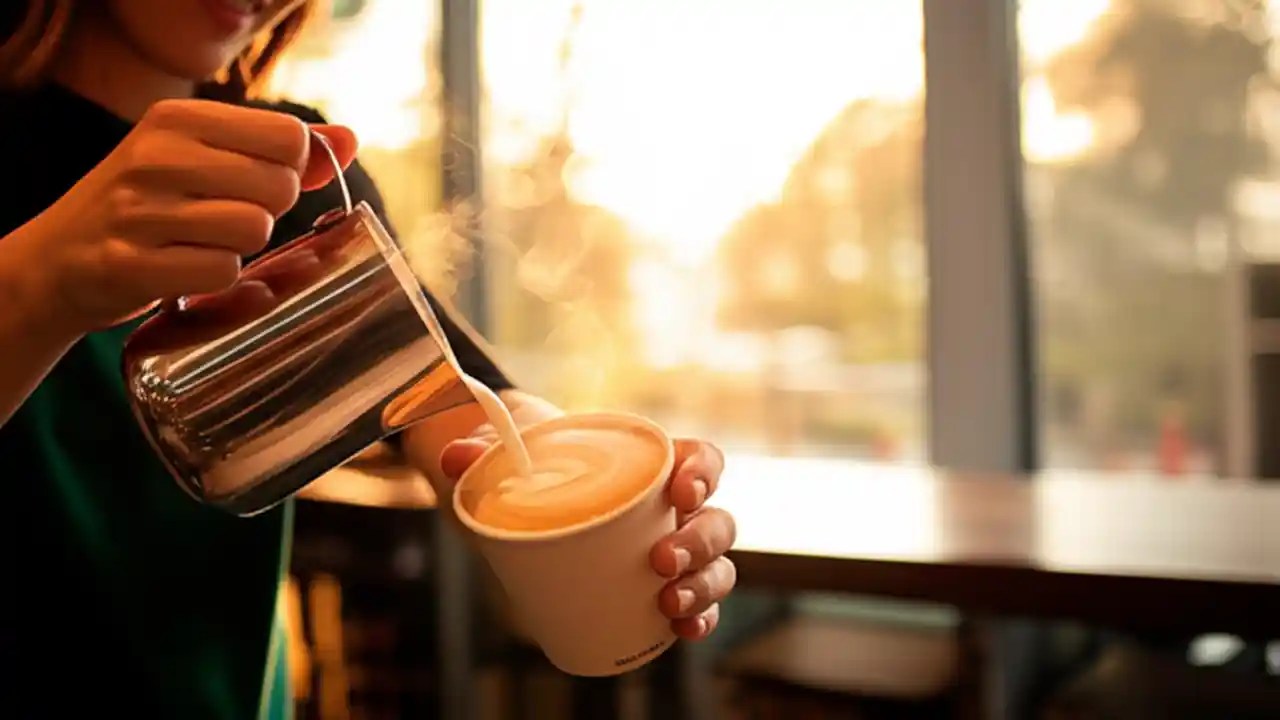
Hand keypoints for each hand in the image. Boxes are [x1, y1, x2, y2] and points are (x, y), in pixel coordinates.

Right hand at [21, 98, 357, 333]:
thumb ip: (278, 149)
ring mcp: (140, 210)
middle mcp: (157, 156)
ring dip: (243, 249)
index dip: (290, 170)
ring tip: (202, 243)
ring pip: (255, 231)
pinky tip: (186, 269)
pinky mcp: (131, 263)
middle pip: (280, 186)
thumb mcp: (202, 158)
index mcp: (178, 118)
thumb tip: (349, 141)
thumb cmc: (149, 205)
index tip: (256, 184)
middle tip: (224, 219)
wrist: (58, 259)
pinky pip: (223, 272)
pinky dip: (218, 280)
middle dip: (269, 212)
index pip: (289, 136)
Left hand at [439, 410, 736, 642]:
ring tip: (670, 603)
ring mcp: (674, 550)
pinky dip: (699, 618)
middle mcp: (674, 509)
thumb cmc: (532, 467)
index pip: (702, 460)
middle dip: (699, 542)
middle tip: (660, 560)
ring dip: (704, 585)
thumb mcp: (508, 455)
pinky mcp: (661, 587)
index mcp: (653, 464)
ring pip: (716, 565)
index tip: (682, 491)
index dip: (704, 473)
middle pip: (715, 520)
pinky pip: (698, 604)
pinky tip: (682, 629)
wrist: (525, 498)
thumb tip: (455, 458)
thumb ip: (483, 449)